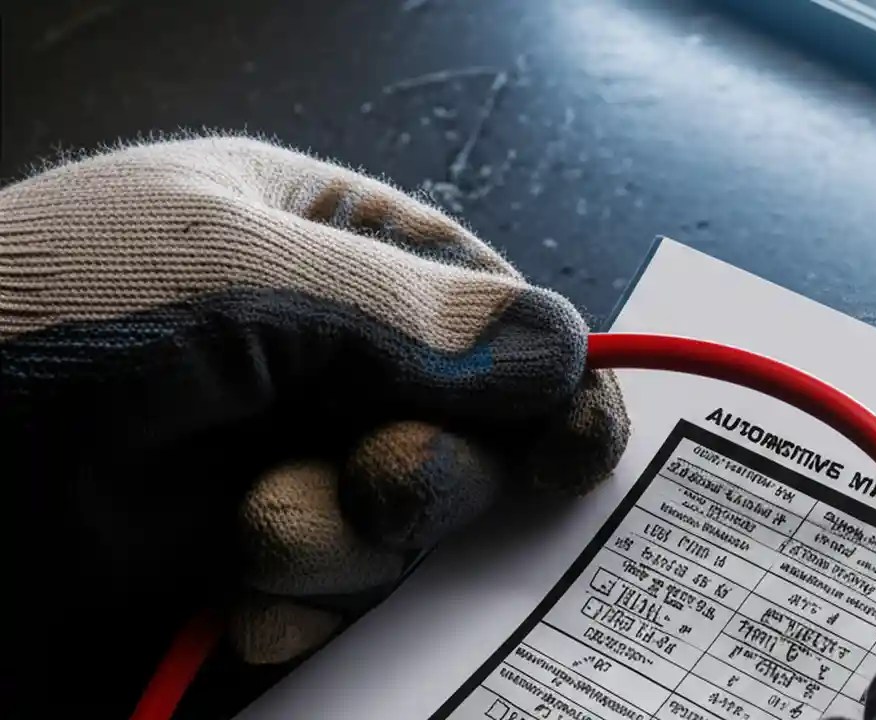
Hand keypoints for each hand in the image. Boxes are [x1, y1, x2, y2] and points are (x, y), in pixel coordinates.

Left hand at [0, 136, 627, 706]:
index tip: (581, 434)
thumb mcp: (223, 279)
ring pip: (402, 529)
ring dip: (348, 551)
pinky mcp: (233, 574)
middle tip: (369, 488)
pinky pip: (332, 605)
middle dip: (427, 474)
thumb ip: (406, 317)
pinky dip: (304, 619)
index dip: (535, 367)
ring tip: (250, 543)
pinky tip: (237, 608)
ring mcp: (272, 466)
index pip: (472, 299)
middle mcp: (303, 355)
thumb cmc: (24, 326)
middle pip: (458, 427)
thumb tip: (562, 348)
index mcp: (305, 243)